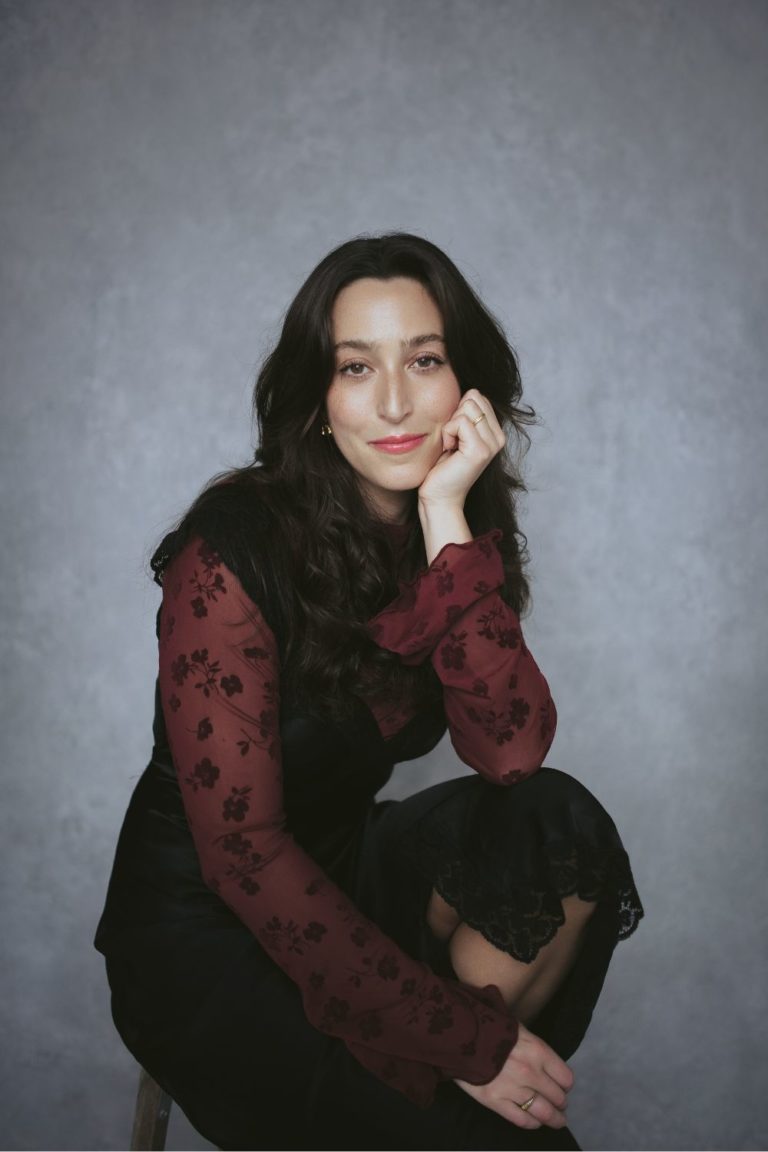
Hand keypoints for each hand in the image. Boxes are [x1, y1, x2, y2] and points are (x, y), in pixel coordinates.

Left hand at [418, 389, 505, 510]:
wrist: (439, 497)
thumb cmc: (441, 467)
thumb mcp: (455, 434)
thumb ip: (464, 413)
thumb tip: (469, 391)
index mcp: (495, 432)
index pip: (477, 396)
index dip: (457, 410)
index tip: (454, 435)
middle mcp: (499, 437)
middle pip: (473, 397)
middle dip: (454, 416)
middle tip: (451, 442)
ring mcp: (492, 444)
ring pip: (467, 407)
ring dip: (450, 426)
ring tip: (450, 447)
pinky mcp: (481, 450)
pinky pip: (460, 421)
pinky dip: (447, 434)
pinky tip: (448, 451)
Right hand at [453, 1022, 573, 1130]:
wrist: (458, 1034)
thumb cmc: (489, 1025)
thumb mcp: (518, 1027)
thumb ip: (534, 1045)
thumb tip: (545, 1060)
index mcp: (538, 1051)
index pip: (565, 1078)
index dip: (565, 1084)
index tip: (562, 1086)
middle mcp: (530, 1073)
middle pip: (557, 1098)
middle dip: (560, 1103)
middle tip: (560, 1104)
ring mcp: (514, 1090)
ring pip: (544, 1113)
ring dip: (554, 1119)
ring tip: (557, 1121)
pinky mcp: (496, 1102)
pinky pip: (522, 1120)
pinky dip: (532, 1123)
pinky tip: (535, 1121)